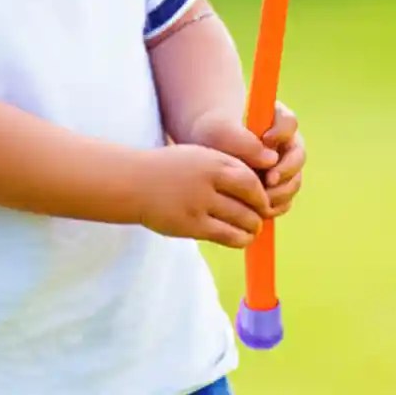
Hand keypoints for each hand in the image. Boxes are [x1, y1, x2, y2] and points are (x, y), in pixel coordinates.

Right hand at [138, 144, 272, 248]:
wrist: (133, 182)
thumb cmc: (167, 169)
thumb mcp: (197, 157)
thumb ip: (224, 168)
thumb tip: (256, 187)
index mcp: (212, 162)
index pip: (251, 180)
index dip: (261, 194)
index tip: (262, 201)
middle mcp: (208, 181)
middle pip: (250, 201)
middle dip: (260, 213)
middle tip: (260, 218)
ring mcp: (199, 204)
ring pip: (242, 221)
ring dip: (253, 228)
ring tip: (253, 230)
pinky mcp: (191, 226)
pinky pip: (226, 236)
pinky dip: (240, 239)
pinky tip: (241, 239)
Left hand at [190, 103, 306, 217]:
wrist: (204, 148)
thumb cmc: (213, 132)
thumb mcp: (220, 131)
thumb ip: (244, 141)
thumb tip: (272, 160)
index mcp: (276, 119)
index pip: (288, 122)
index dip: (282, 132)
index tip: (267, 140)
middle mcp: (285, 143)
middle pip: (297, 157)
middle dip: (286, 171)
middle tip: (269, 181)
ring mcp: (284, 166)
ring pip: (293, 182)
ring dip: (282, 193)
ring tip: (263, 198)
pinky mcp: (276, 188)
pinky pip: (284, 200)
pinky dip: (275, 206)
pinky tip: (260, 210)